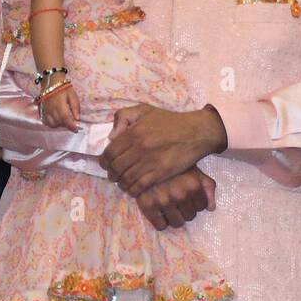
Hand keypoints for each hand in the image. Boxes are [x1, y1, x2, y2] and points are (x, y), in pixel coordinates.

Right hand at [38, 82, 79, 131]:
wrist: (51, 82)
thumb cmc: (63, 88)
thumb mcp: (73, 96)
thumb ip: (75, 107)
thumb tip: (77, 119)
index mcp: (60, 106)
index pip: (66, 120)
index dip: (71, 126)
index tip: (76, 130)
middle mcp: (51, 110)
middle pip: (59, 123)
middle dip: (66, 125)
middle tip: (71, 122)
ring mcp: (45, 111)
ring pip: (52, 124)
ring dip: (59, 125)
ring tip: (64, 120)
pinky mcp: (41, 111)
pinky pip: (45, 122)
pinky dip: (51, 124)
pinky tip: (56, 120)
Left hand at [102, 104, 228, 197]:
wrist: (196, 132)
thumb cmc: (170, 121)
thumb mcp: (144, 110)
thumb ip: (123, 116)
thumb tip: (112, 136)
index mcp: (134, 132)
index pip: (110, 152)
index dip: (104, 161)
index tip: (106, 165)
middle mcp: (140, 147)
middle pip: (116, 167)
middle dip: (111, 174)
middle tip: (113, 176)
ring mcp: (151, 161)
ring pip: (127, 178)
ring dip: (121, 184)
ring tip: (122, 183)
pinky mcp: (161, 172)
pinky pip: (141, 186)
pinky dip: (133, 190)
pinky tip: (133, 189)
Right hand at [134, 167, 217, 230]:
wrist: (145, 158)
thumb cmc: (172, 164)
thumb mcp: (193, 170)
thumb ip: (207, 186)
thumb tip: (211, 208)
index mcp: (193, 185)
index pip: (202, 207)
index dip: (196, 203)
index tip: (189, 199)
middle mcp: (180, 195)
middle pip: (190, 216)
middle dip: (186, 210)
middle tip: (178, 203)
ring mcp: (164, 201)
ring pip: (177, 223)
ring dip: (175, 218)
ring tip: (170, 209)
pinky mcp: (148, 206)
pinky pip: (160, 226)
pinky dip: (161, 223)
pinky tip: (160, 214)